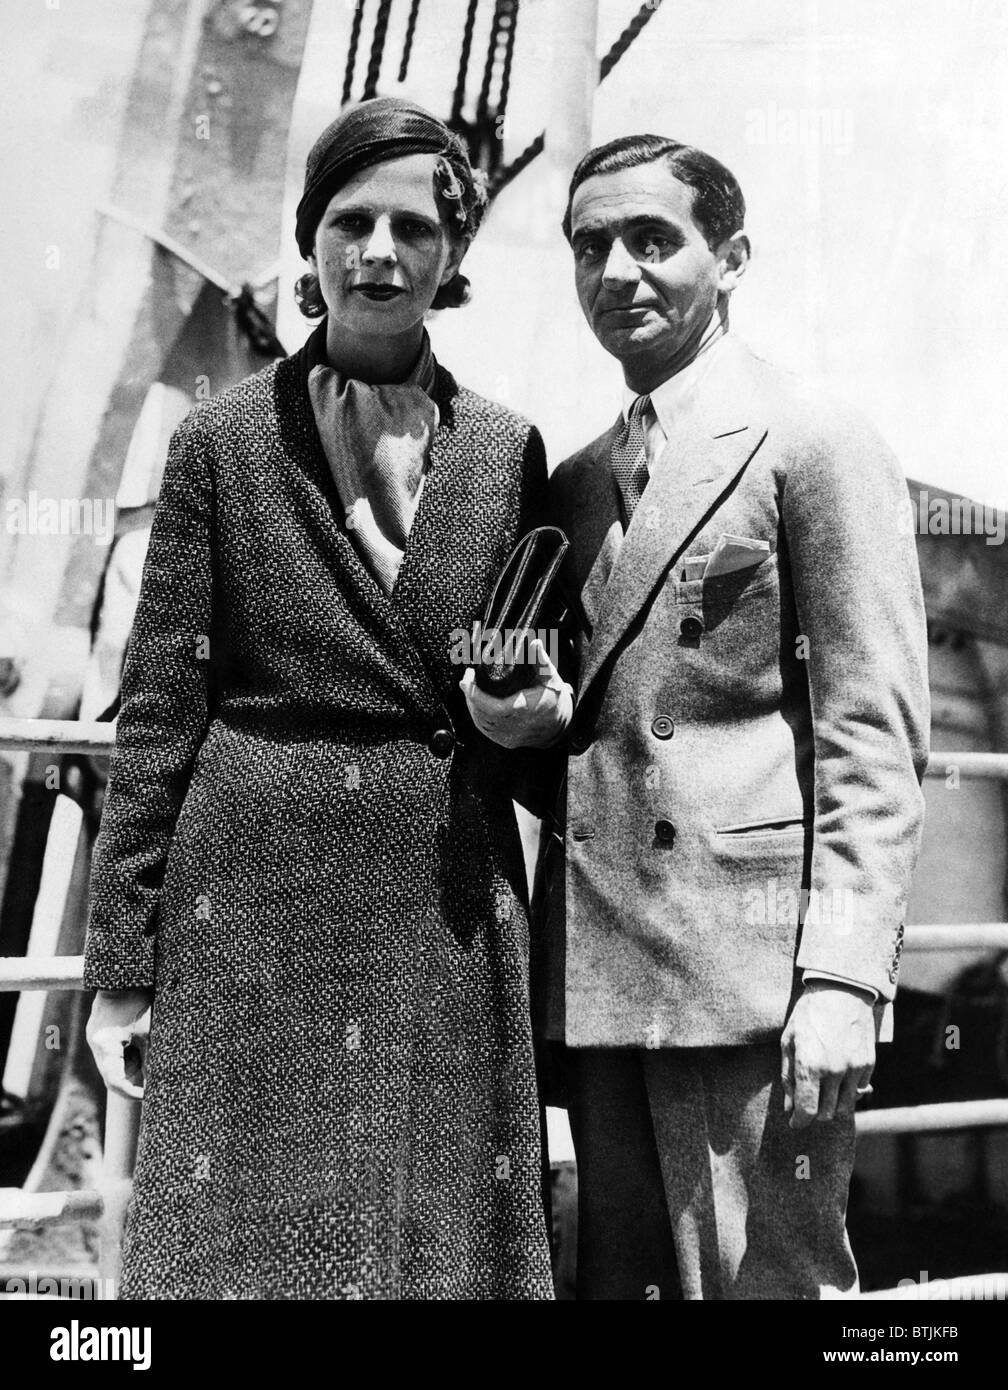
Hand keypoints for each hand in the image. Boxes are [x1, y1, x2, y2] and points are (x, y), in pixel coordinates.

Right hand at [86, 988, 153, 1099]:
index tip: (148, 1097)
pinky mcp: (106, 1034)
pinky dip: (133, 1055)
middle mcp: (98, 1045)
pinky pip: (118, 1053)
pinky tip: (146, 1043)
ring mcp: (99, 1039)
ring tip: (152, 1053)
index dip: (132, 1094)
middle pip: (114, 1075)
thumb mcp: (149, 1032)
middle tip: (155, 1085)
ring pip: (117, 1065)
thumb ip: (150, 1059)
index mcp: (104, 1045)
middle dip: (134, 1082)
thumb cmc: (139, 1001)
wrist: (127, 975)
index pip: (115, 1082)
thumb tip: (156, 1084)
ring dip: (136, 1067)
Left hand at [460, 636, 572, 749]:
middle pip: (481, 713)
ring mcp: (508, 736)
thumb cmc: (554, 698)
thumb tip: (535, 642)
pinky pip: (485, 730)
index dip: (474, 694)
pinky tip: (474, 704)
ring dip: (471, 705)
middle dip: (470, 695)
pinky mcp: (506, 741)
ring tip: (468, 687)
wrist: (561, 724)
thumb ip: (541, 660)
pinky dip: (477, 716)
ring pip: (480, 722)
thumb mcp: (550, 678)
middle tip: (467, 677)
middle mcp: (513, 726)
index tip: (467, 677)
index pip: (491, 706)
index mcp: (522, 709)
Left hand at [780, 981, 875, 1128]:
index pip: (807, 1111)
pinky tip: (839, 1076)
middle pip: (827, 1114)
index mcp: (810, 1065)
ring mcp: (854, 1069)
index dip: (799, 1121)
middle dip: (815, 1113)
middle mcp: (834, 1071)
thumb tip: (789, 1107)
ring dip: (833, 1105)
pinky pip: (859, 1091)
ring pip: (846, 1108)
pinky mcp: (868, 1064)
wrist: (841, 990)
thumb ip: (788, 1076)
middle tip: (807, 1102)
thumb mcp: (789, 1040)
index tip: (795, 1122)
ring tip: (823, 1091)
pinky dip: (848, 1091)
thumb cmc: (809, 1014)